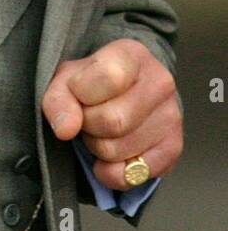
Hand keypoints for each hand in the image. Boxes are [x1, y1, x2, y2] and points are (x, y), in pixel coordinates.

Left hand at [42, 38, 182, 191]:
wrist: (121, 91)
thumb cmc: (90, 82)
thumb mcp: (65, 79)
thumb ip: (58, 99)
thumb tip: (65, 129)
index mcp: (133, 54)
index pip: (109, 78)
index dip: (82, 93)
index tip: (78, 93)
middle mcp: (160, 82)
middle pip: (113, 121)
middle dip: (87, 125)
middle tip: (87, 116)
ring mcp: (171, 116)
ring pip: (117, 151)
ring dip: (97, 147)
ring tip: (100, 130)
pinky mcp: (173, 148)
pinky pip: (130, 176)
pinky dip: (110, 172)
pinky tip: (110, 154)